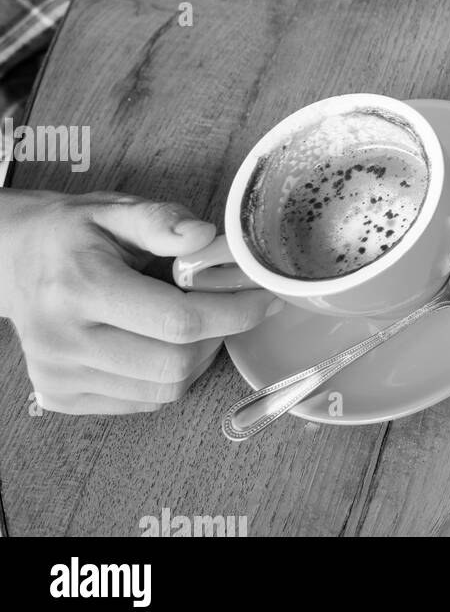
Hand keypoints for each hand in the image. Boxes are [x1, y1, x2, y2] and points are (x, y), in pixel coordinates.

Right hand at [0, 190, 279, 414]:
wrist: (13, 262)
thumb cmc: (71, 233)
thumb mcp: (115, 210)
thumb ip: (161, 221)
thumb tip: (205, 237)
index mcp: (81, 288)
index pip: (177, 320)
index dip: (234, 313)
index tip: (263, 297)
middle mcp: (65, 340)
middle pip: (174, 365)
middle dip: (219, 337)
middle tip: (231, 308)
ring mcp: (59, 376)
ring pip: (162, 390)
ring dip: (198, 359)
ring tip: (197, 322)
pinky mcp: (60, 397)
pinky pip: (140, 401)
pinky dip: (168, 376)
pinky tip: (164, 342)